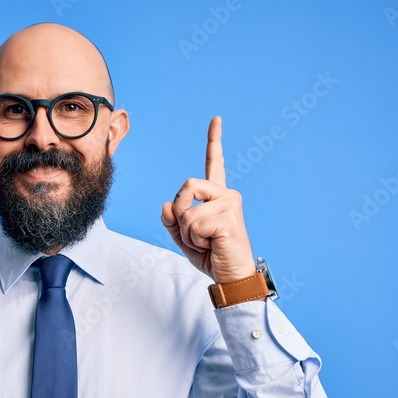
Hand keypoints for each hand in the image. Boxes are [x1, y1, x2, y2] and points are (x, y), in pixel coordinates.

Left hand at [161, 116, 256, 282]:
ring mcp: (230, 204)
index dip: (214, 141)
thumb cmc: (212, 256)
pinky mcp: (229, 218)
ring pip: (187, 210)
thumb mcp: (184, 237)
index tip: (216, 119)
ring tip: (206, 242)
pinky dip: (194, 240)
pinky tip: (212, 245)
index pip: (215, 164)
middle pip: (186, 186)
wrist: (231, 277)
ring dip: (187, 233)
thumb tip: (167, 204)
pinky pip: (193, 224)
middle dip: (180, 213)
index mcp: (217, 196)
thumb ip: (172, 219)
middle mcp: (227, 195)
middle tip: (196, 234)